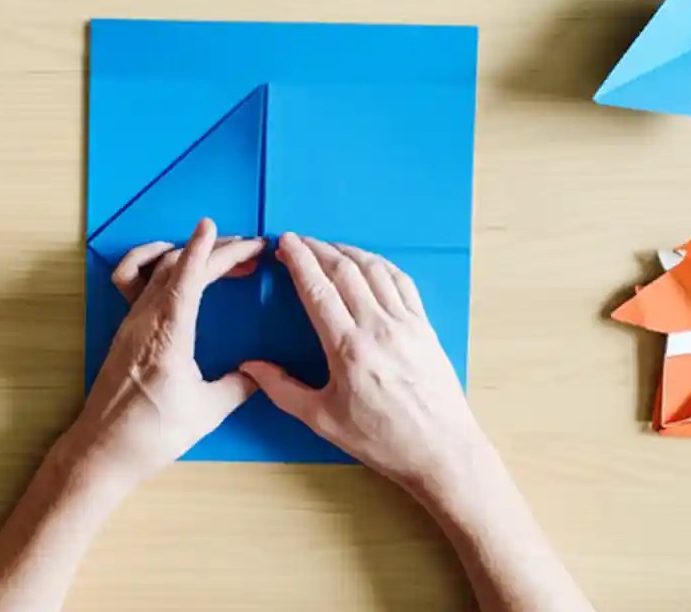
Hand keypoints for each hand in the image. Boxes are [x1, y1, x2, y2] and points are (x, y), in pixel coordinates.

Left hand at [62, 219, 264, 484]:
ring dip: (188, 255)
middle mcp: (145, 320)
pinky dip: (148, 263)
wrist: (102, 451)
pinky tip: (165, 261)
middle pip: (178, 267)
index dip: (208, 249)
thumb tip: (258, 373)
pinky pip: (131, 282)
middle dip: (215, 251)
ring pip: (157, 270)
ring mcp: (130, 323)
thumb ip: (238, 386)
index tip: (221, 228)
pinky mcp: (123, 331)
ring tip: (216, 253)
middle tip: (250, 250)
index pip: (189, 278)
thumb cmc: (151, 434)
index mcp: (168, 335)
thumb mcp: (206, 412)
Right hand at [241, 233, 477, 488]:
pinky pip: (402, 282)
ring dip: (347, 251)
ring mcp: (406, 323)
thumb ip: (282, 389)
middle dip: (317, 248)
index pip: (317, 289)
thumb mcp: (323, 420)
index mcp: (348, 348)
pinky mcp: (425, 327)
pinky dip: (381, 264)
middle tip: (298, 240)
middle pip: (344, 270)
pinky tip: (369, 262)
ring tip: (328, 246)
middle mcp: (378, 327)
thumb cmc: (381, 440)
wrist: (441, 451)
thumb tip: (249, 367)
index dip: (299, 259)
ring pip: (374, 269)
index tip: (284, 242)